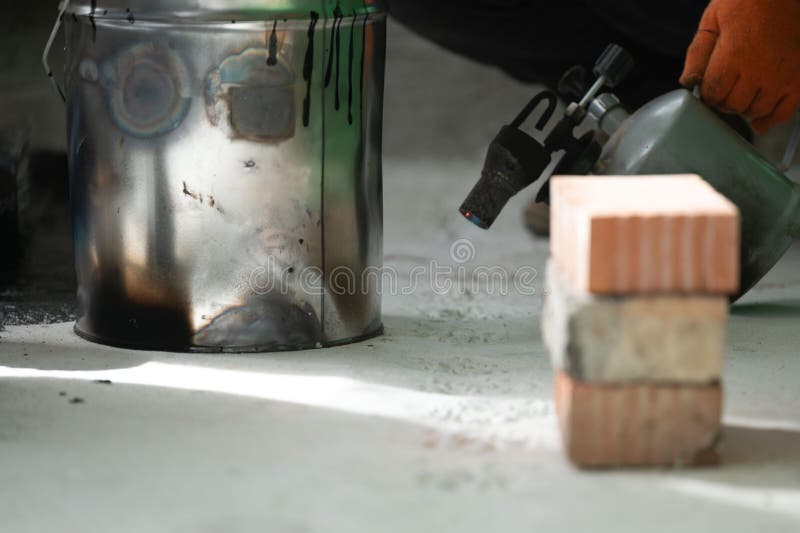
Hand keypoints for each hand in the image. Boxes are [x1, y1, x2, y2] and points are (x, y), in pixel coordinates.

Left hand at [680, 0, 799, 131]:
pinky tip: (759, 121)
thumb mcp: (713, 20)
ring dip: (744, 107)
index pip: (713, 93)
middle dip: (723, 101)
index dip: (707, 93)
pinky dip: (770, 119)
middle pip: (732, 105)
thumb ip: (697, 53)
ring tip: (741, 94)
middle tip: (724, 91)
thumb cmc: (746, 2)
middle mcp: (760, 70)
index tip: (709, 88)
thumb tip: (687, 83)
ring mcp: (782, 76)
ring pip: (755, 111)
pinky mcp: (799, 79)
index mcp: (734, 55)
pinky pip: (784, 111)